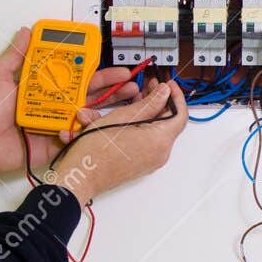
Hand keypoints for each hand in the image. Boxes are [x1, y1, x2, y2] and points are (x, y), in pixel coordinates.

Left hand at [0, 27, 144, 177]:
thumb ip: (14, 57)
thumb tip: (25, 31)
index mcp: (42, 84)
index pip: (68, 70)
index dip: (86, 62)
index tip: (102, 53)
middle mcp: (54, 101)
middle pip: (87, 89)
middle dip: (109, 82)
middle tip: (128, 76)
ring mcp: (59, 121)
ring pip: (90, 109)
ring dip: (111, 102)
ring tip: (130, 94)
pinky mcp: (60, 140)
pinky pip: (81, 133)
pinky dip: (94, 126)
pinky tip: (106, 119)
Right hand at [49, 76, 189, 202]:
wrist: (80, 177)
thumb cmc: (96, 151)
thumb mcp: (123, 117)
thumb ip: (148, 103)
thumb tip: (164, 93)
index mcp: (160, 141)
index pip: (180, 114)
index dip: (176, 96)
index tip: (168, 84)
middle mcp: (160, 153)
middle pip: (168, 121)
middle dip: (160, 101)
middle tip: (149, 86)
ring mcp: (151, 160)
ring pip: (156, 130)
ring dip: (149, 111)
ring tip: (135, 97)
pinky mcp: (141, 163)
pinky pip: (148, 140)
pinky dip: (142, 124)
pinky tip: (128, 114)